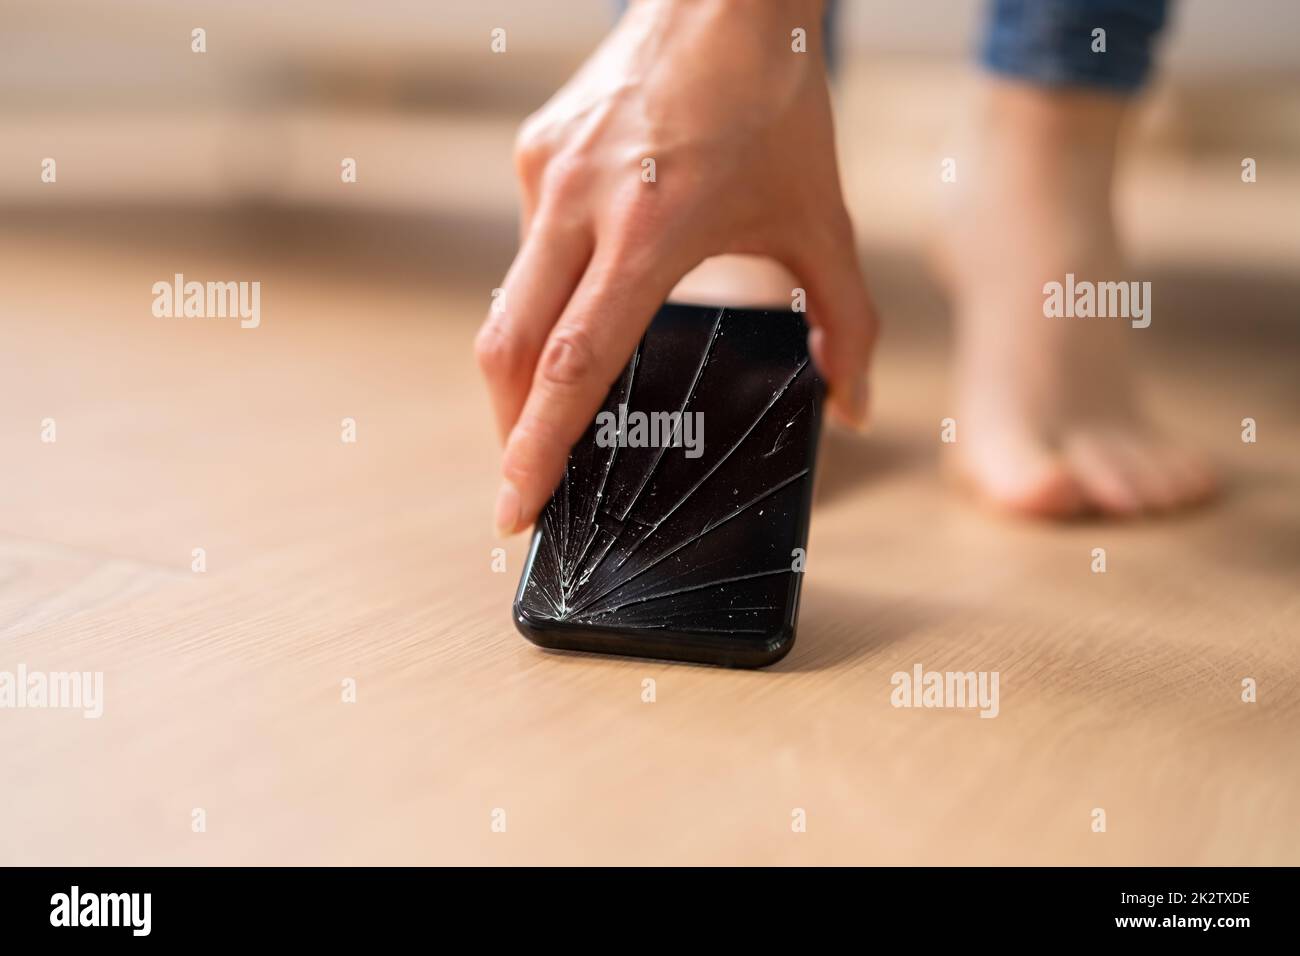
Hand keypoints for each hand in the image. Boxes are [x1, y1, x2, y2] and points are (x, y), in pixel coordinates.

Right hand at [476, 0, 878, 536]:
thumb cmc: (775, 103)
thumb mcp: (822, 219)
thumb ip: (847, 321)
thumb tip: (854, 403)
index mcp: (649, 231)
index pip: (574, 365)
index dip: (537, 447)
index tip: (514, 506)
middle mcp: (580, 204)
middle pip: (511, 349)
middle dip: (510, 431)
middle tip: (522, 488)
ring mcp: (547, 175)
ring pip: (508, 303)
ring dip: (525, 372)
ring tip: (550, 415)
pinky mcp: (535, 153)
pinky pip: (529, 248)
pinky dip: (547, 297)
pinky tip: (586, 301)